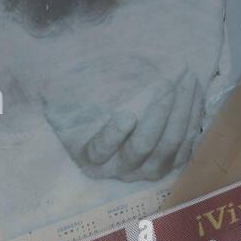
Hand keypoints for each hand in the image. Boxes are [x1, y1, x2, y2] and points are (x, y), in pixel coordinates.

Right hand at [43, 66, 205, 182]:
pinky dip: (192, 118)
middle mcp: (117, 169)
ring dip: (181, 113)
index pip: (99, 151)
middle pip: (140, 149)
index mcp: (89, 155)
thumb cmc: (89, 92)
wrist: (115, 100)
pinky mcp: (170, 163)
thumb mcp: (69, 88)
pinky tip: (195, 92)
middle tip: (168, 84)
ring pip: (167, 149)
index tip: (126, 115)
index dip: (112, 137)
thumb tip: (46, 71)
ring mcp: (146, 169)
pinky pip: (185, 146)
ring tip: (187, 81)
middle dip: (158, 116)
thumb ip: (58, 83)